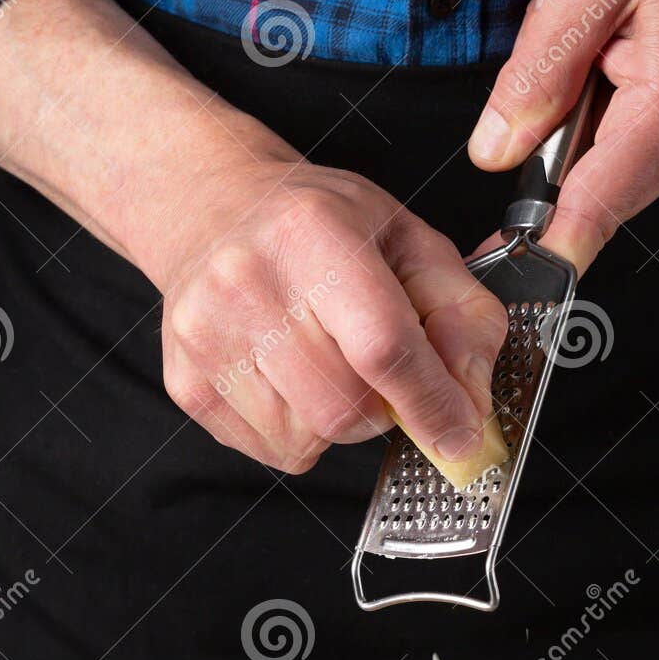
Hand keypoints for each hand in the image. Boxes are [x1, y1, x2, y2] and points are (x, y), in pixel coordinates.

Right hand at [152, 159, 507, 473]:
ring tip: (329, 365)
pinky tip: (292, 379)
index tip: (461, 437)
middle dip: (382, 409)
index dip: (430, 403)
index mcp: (315, 235)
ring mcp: (207, 335)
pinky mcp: (186, 380)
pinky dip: (300, 432)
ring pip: (308, 438)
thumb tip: (472, 404)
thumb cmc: (320, 227)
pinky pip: (271, 451)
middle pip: (344, 408)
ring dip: (339, 421)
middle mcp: (248, 282)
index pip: (383, 346)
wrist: (215, 209)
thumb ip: (461, 316)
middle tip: (377, 371)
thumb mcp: (408, 242)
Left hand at [468, 0, 658, 272]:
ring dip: (563, 124)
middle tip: (563, 56)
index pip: (590, 212)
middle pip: (581, 198)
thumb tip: (495, 153)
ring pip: (587, 177)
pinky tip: (598, 60)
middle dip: (544, 148)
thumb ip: (537, 70)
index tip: (489, 274)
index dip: (533, 250)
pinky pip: (601, 155)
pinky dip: (582, 116)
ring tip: (589, 46)